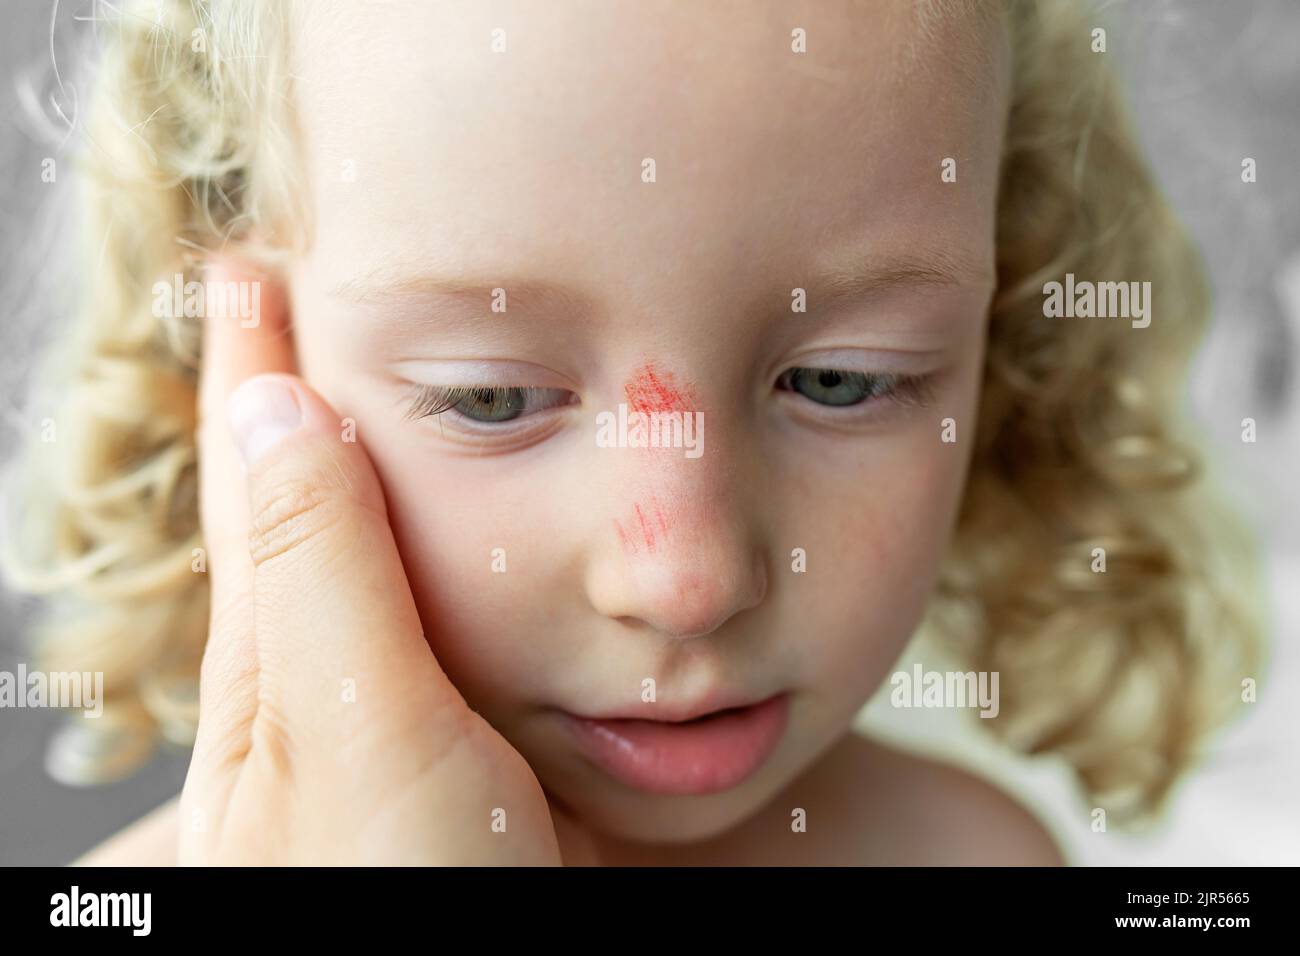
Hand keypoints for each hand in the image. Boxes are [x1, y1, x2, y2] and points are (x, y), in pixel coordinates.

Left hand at [178, 259, 562, 864]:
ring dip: (352, 452)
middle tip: (297, 286)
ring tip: (358, 373)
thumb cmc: (402, 893)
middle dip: (291, 385)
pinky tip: (451, 530)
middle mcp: (321, 667)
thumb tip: (273, 404)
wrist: (470, 955)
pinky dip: (421, 541)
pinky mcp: (450, 738)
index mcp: (280, 649)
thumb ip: (322, 575)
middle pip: (298, 495)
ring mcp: (384, 702)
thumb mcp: (355, 732)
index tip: (259, 262)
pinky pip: (429, 607)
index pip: (263, 467)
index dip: (256, 361)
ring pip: (361, 546)